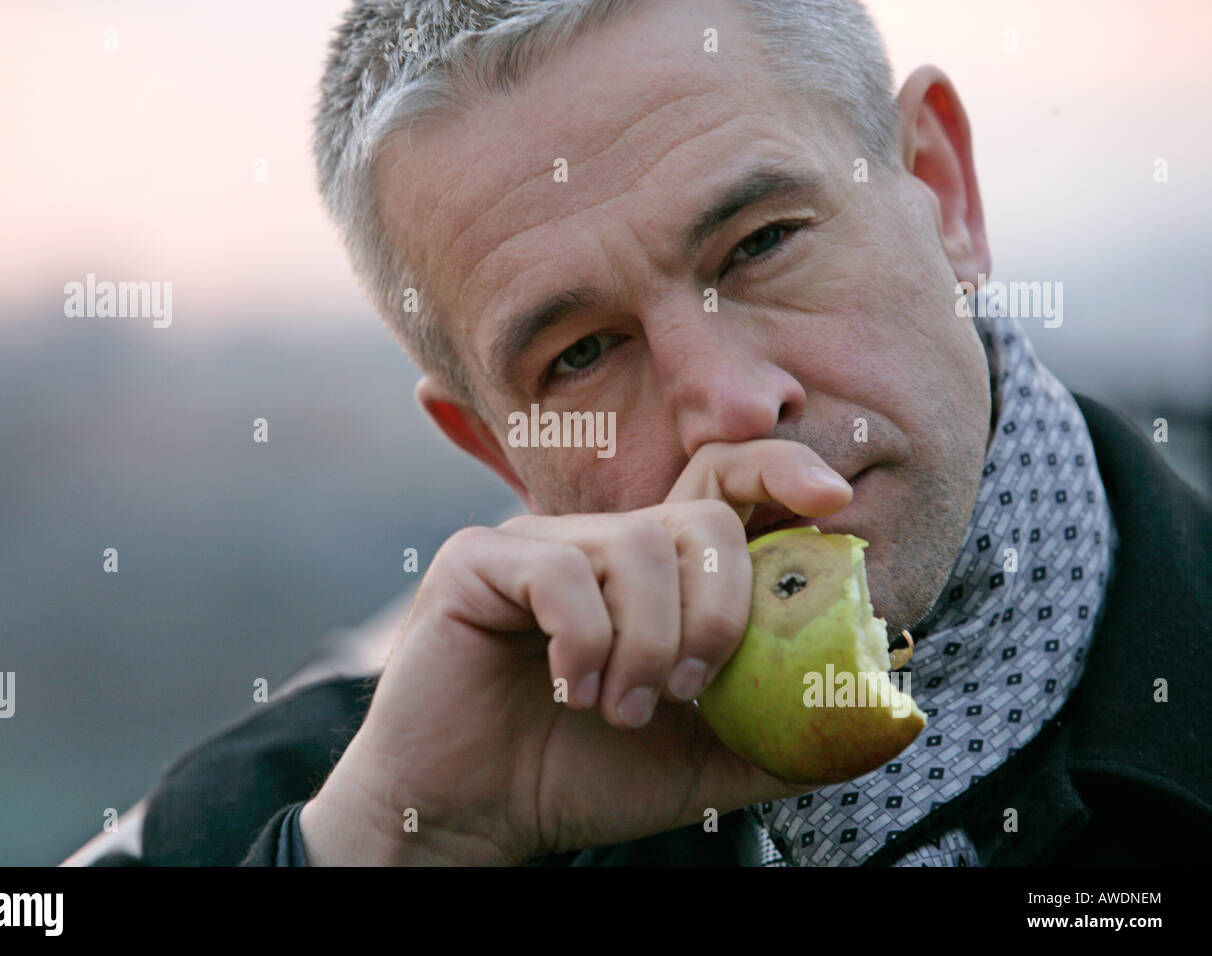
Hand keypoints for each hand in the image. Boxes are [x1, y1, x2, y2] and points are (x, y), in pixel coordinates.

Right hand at [300, 440, 851, 864]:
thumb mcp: (702, 765)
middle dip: (716, 614)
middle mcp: (596, 540)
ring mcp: (534, 541)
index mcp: (650, 573)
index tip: (835, 500)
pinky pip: (561, 572)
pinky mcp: (477, 561)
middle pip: (697, 520)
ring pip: (635, 548)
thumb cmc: (578, 778)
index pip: (721, 484)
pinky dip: (585, 642)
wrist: (469, 818)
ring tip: (621, 710)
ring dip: (647, 646)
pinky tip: (569, 690)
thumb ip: (785, 736)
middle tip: (686, 692)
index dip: (779, 472)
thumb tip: (894, 721)